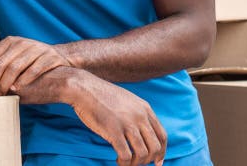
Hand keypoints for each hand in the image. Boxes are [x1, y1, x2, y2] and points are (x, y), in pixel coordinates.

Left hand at [0, 36, 72, 96]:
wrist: (60, 57)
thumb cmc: (29, 58)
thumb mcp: (10, 51)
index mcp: (10, 41)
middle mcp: (22, 43)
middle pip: (0, 64)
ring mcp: (37, 50)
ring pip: (15, 68)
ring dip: (5, 84)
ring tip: (0, 94)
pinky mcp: (49, 58)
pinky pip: (33, 71)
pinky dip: (23, 81)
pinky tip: (15, 90)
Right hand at [19, 69, 165, 165]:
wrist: (84, 88)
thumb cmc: (101, 95)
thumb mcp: (127, 100)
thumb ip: (137, 113)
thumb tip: (141, 130)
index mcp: (145, 109)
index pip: (162, 136)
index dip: (161, 152)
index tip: (157, 162)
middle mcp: (140, 116)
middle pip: (155, 147)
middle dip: (149, 160)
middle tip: (138, 164)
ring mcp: (127, 124)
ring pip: (142, 154)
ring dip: (135, 164)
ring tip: (125, 163)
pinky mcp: (114, 131)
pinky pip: (126, 155)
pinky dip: (124, 163)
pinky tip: (118, 162)